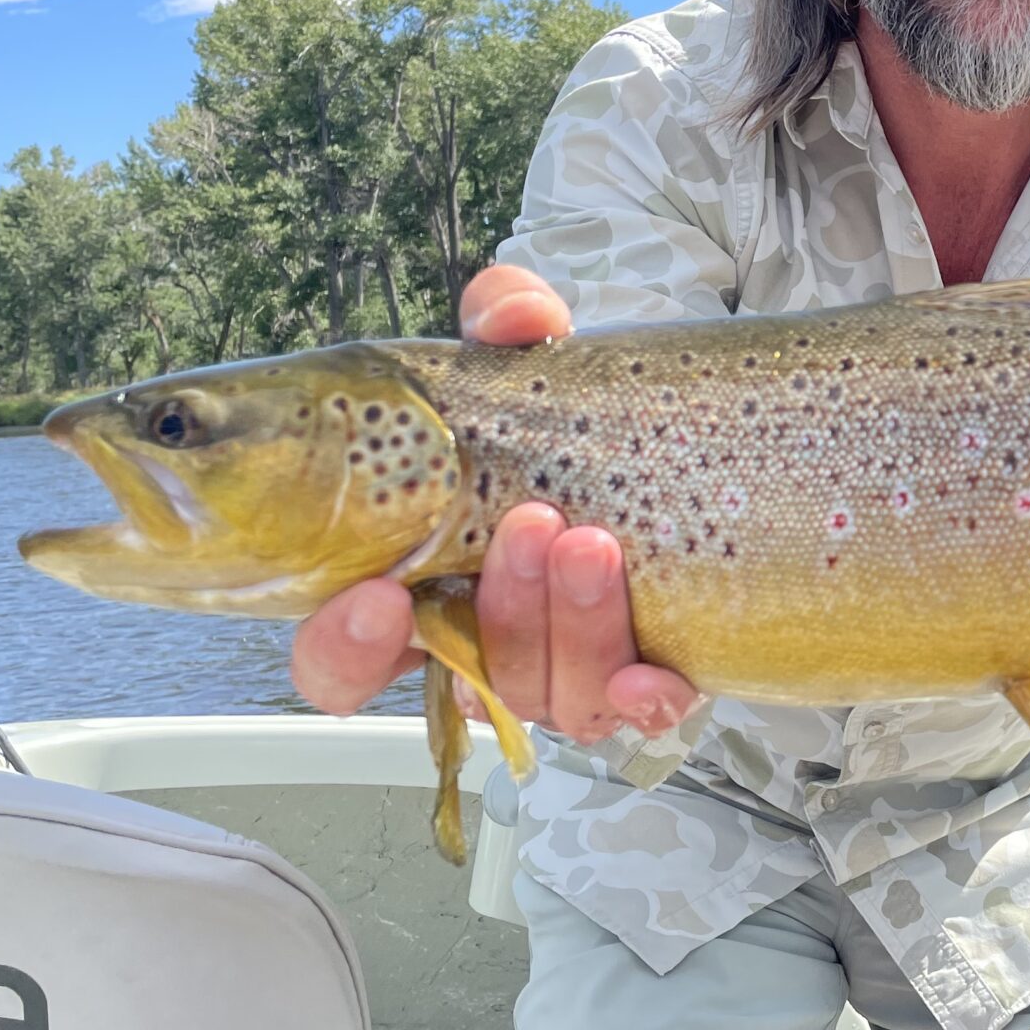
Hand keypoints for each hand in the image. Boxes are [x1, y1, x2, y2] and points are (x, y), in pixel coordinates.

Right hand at [288, 264, 701, 741]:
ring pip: (553, 693)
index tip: (375, 599)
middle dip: (502, 608)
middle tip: (531, 523)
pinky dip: (643, 700)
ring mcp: (566, 667)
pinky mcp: (648, 678)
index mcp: (417, 582)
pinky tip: (656, 676)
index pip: (343, 659)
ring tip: (595, 543)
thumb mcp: (531, 361)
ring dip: (571, 626)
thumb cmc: (572, 419)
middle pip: (466, 673)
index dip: (344, 650)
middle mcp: (486, 639)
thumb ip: (508, 322)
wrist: (685, 442)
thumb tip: (513, 314)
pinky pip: (640, 715)